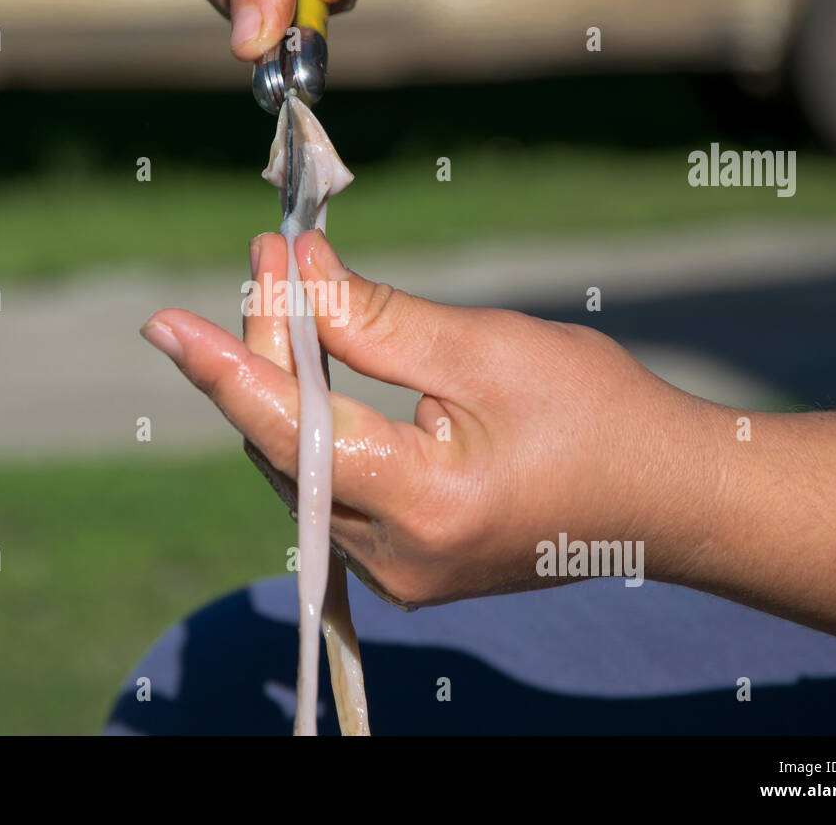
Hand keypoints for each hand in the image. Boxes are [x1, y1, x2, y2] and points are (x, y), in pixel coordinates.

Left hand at [140, 230, 713, 606]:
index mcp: (423, 504)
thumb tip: (297, 277)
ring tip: (291, 295)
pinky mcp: (406, 566)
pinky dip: (318, 423)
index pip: (291, 429)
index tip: (163, 322)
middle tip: (270, 261)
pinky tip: (317, 363)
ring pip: (301, 468)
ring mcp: (399, 574)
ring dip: (286, 384)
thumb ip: (377, 322)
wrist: (671, 498)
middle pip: (287, 446)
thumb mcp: (485, 351)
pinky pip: (331, 488)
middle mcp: (396, 558)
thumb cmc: (601, 415)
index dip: (224, 368)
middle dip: (266, 352)